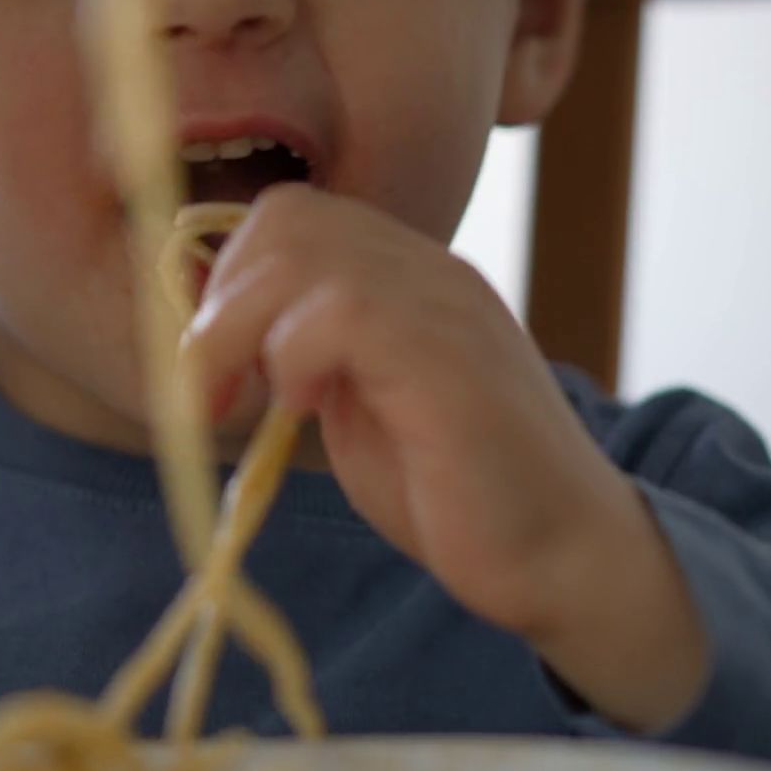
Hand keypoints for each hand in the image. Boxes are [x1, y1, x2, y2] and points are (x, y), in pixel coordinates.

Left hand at [186, 184, 710, 732]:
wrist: (560, 555)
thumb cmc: (451, 491)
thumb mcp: (349, 404)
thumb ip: (297, 355)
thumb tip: (209, 337)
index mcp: (402, 275)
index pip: (290, 214)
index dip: (229, 280)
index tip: (213, 367)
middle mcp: (427, 270)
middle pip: (287, 218)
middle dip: (221, 304)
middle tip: (212, 392)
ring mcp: (445, 305)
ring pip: (304, 253)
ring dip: (241, 331)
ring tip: (244, 404)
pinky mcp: (451, 357)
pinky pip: (345, 309)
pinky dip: (295, 354)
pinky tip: (302, 410)